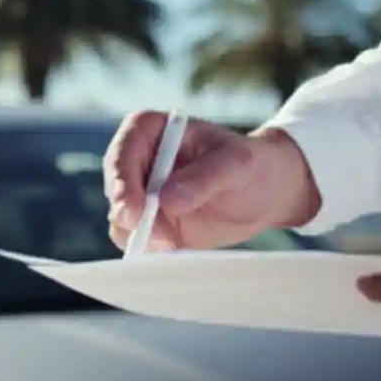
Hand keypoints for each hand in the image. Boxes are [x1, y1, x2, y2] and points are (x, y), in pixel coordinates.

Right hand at [103, 110, 321, 250]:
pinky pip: (136, 238)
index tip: (135, 210)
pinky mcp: (150, 222)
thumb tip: (167, 200)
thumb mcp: (238, 162)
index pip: (122, 153)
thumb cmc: (252, 164)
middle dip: (128, 214)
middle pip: (115, 188)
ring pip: (120, 218)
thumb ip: (204, 177)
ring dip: (140, 234)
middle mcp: (139, 161)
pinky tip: (173, 249)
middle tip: (157, 235)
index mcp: (151, 131)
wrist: (265, 192)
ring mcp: (141, 193)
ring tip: (174, 242)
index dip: (122, 181)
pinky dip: (149, 248)